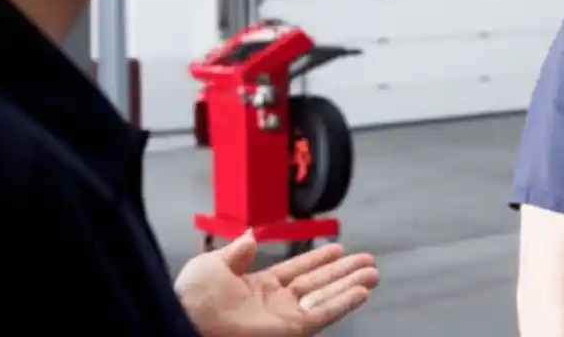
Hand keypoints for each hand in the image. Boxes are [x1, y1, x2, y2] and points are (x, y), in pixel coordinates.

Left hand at [174, 230, 379, 335]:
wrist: (189, 321)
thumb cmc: (193, 297)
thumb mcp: (212, 264)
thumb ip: (236, 252)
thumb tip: (251, 237)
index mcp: (256, 286)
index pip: (296, 271)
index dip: (317, 259)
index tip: (338, 248)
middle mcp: (275, 302)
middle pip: (318, 283)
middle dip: (344, 272)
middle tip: (368, 261)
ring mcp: (285, 317)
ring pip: (327, 297)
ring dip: (351, 284)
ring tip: (374, 272)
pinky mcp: (292, 330)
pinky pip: (324, 314)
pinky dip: (344, 302)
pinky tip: (362, 291)